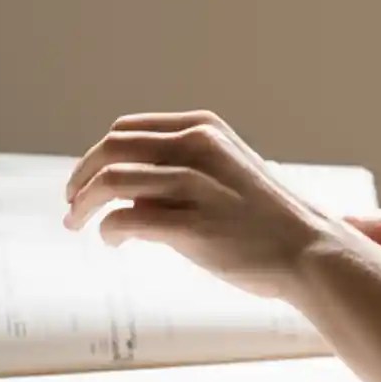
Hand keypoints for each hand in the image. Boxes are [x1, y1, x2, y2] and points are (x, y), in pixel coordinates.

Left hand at [63, 110, 331, 299]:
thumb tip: (124, 197)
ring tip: (77, 224)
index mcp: (204, 129)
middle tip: (71, 203)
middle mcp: (197, 147)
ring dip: (83, 203)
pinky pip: (126, 220)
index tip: (85, 180)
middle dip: (81, 175)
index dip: (98, 154)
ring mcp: (195, 185)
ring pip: (110, 179)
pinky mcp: (192, 225)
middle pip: (111, 148)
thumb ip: (177, 173)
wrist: (309, 252)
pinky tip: (113, 243)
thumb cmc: (265, 221)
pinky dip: (108, 230)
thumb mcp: (225, 174)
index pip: (127, 129)